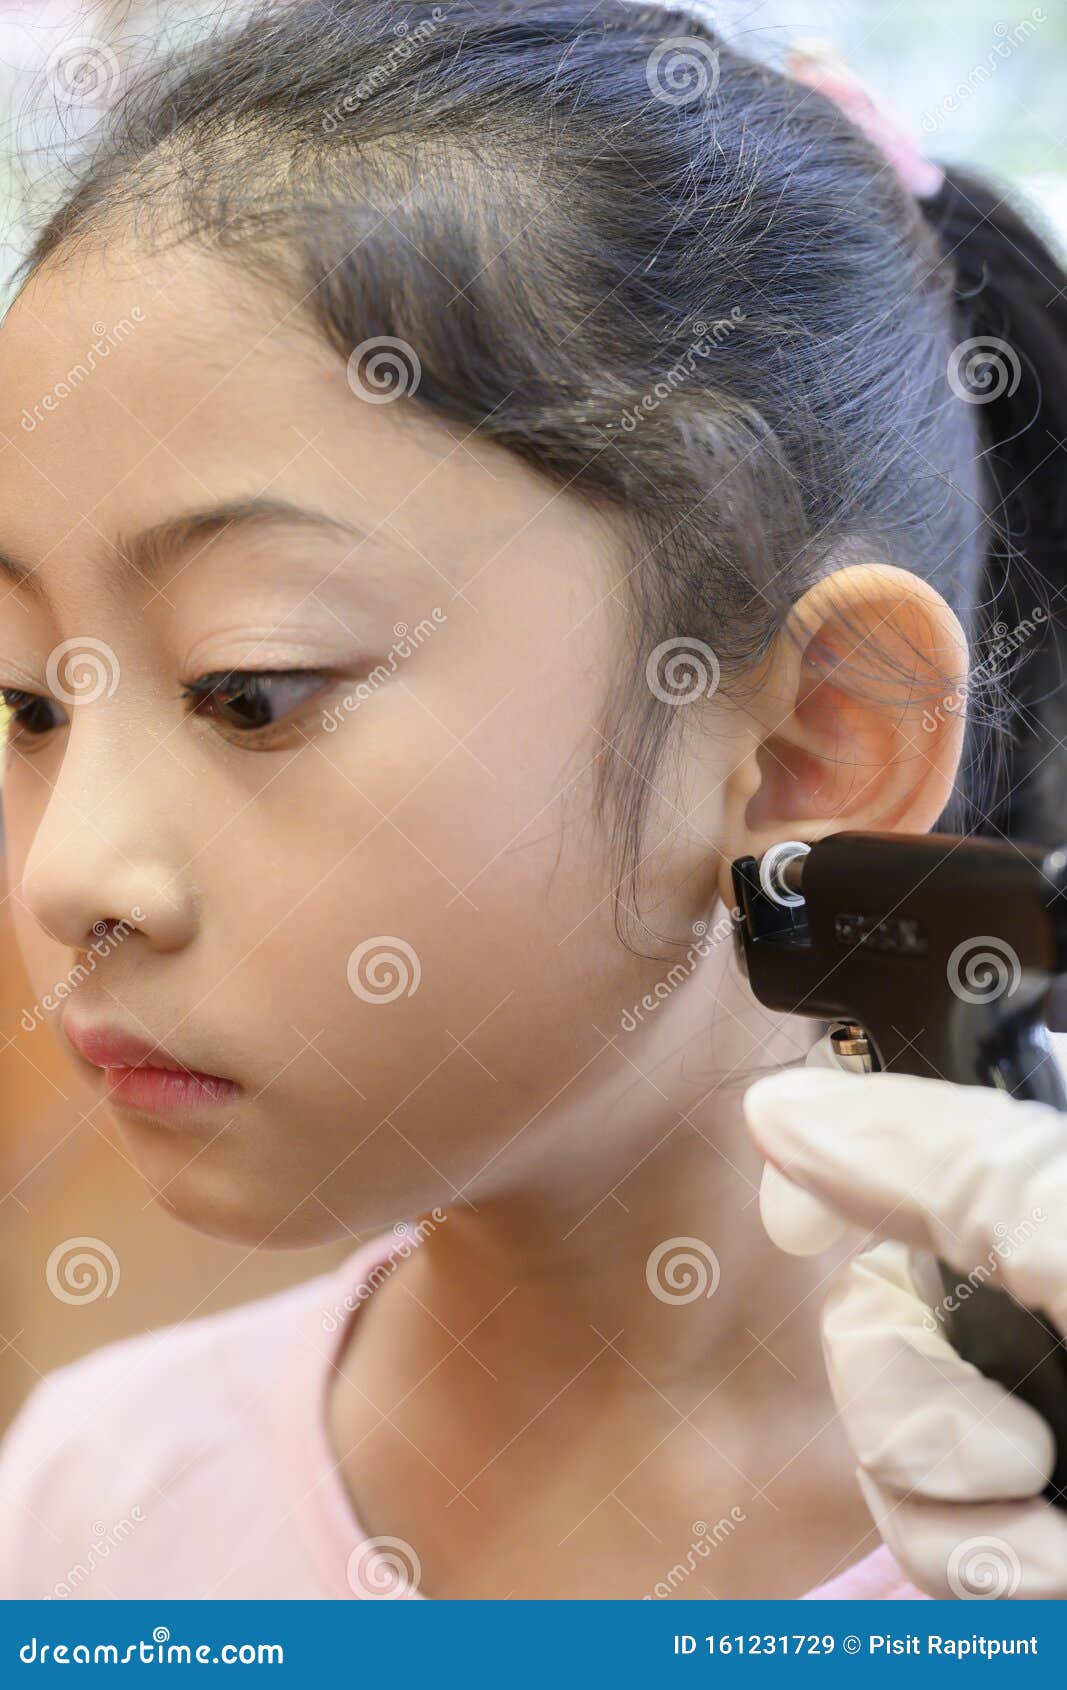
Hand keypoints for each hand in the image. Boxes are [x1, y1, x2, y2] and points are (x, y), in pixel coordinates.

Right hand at [744, 1046, 1066, 1598]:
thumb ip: (955, 1169)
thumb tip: (779, 1107)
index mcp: (1042, 1191)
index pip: (904, 1146)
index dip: (826, 1184)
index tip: (794, 1228)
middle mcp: (1026, 1289)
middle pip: (865, 1320)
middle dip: (904, 1406)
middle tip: (1008, 1448)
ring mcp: (1029, 1405)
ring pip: (880, 1445)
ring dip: (950, 1514)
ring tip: (1049, 1530)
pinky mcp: (1022, 1515)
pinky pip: (925, 1535)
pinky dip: (978, 1566)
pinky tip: (1055, 1570)